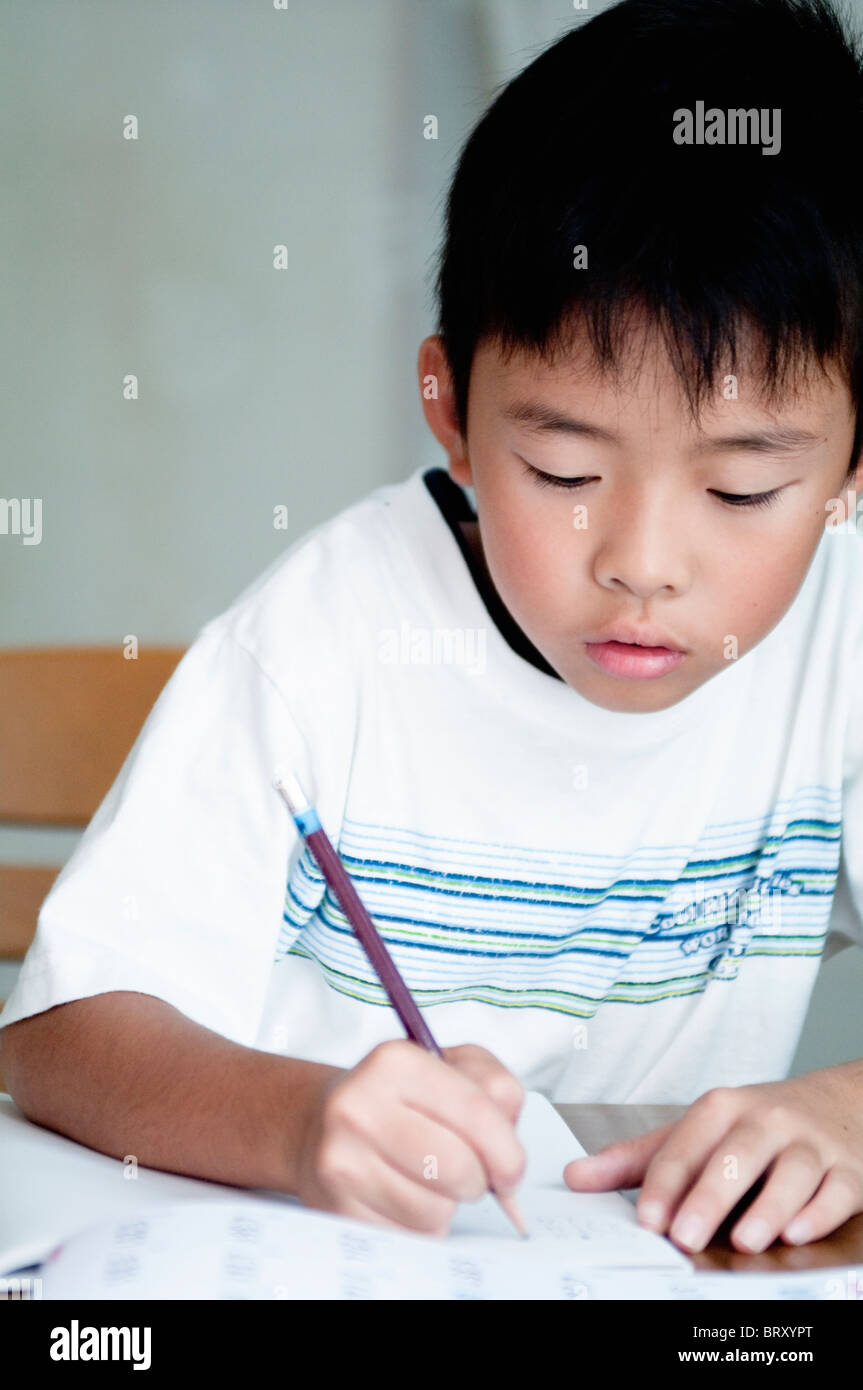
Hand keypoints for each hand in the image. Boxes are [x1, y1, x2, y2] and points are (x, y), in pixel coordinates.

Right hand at [293, 1040, 525, 1235]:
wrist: (320, 1126)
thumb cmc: (397, 1098)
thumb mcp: (448, 1067)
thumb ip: (494, 1088)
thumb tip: (509, 1149)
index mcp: (395, 1062)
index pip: (476, 1112)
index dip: (507, 1150)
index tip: (511, 1169)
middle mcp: (360, 1107)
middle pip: (458, 1168)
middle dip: (478, 1181)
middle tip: (469, 1174)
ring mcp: (342, 1160)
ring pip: (435, 1212)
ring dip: (446, 1206)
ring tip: (429, 1181)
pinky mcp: (335, 1208)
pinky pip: (408, 1237)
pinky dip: (420, 1227)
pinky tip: (405, 1198)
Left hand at [562, 1062, 862, 1252]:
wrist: (833, 1103)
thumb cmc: (752, 1127)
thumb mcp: (695, 1133)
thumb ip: (637, 1160)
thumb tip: (575, 1177)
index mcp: (720, 1109)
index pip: (685, 1145)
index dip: (665, 1183)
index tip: (648, 1217)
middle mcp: (765, 1120)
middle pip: (736, 1156)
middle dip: (709, 1197)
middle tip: (685, 1235)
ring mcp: (808, 1144)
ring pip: (790, 1172)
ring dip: (768, 1207)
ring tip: (745, 1240)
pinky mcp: (846, 1169)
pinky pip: (835, 1190)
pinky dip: (818, 1212)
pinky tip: (797, 1232)